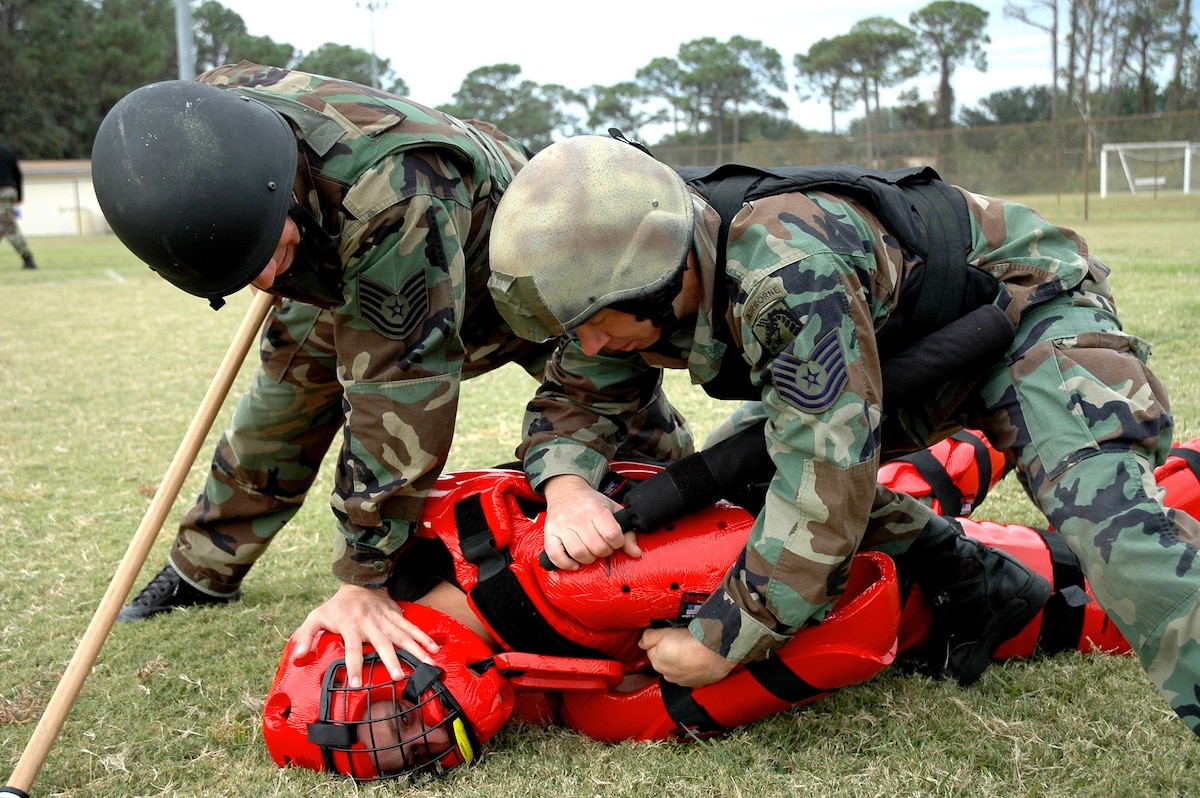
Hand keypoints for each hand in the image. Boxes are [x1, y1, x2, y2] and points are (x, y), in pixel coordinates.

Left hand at [290, 583, 439, 687]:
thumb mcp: (316, 617)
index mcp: (351, 626)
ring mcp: (386, 620)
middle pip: (383, 644)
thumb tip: (298, 657)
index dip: (354, 666)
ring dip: (416, 651)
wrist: (360, 581)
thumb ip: (306, 636)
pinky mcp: (397, 617)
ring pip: (403, 637)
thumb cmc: (337, 605)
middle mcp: (371, 624)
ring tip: (428, 665)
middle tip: (399, 676)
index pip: (352, 649)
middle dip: (391, 660)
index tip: (358, 684)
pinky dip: (424, 638)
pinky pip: (412, 628)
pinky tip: (434, 650)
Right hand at [542, 474, 639, 569]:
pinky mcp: (549, 533)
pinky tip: (574, 563)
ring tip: (590, 552)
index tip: (614, 540)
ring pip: (579, 553)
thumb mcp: (612, 509)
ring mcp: (562, 525)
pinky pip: (555, 555)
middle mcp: (578, 517)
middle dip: (604, 552)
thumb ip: (627, 531)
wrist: (565, 490)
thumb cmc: (591, 502)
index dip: (617, 542)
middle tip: (602, 546)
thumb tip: (636, 553)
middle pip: (597, 547)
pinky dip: (565, 563)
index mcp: (595, 509)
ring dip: (588, 559)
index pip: (612, 534)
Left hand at [639, 627, 735, 686]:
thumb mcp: (664, 632)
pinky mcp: (695, 684)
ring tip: (691, 649)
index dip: (660, 641)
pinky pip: (690, 675)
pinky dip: (693, 668)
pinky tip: (698, 659)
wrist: (715, 653)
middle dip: (669, 652)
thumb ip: (649, 637)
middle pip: (664, 660)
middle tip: (681, 641)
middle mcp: (667, 674)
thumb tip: (642, 641)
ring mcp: (681, 681)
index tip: (669, 636)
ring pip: (677, 669)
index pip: (652, 650)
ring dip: (681, 661)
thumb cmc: (691, 642)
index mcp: (657, 661)